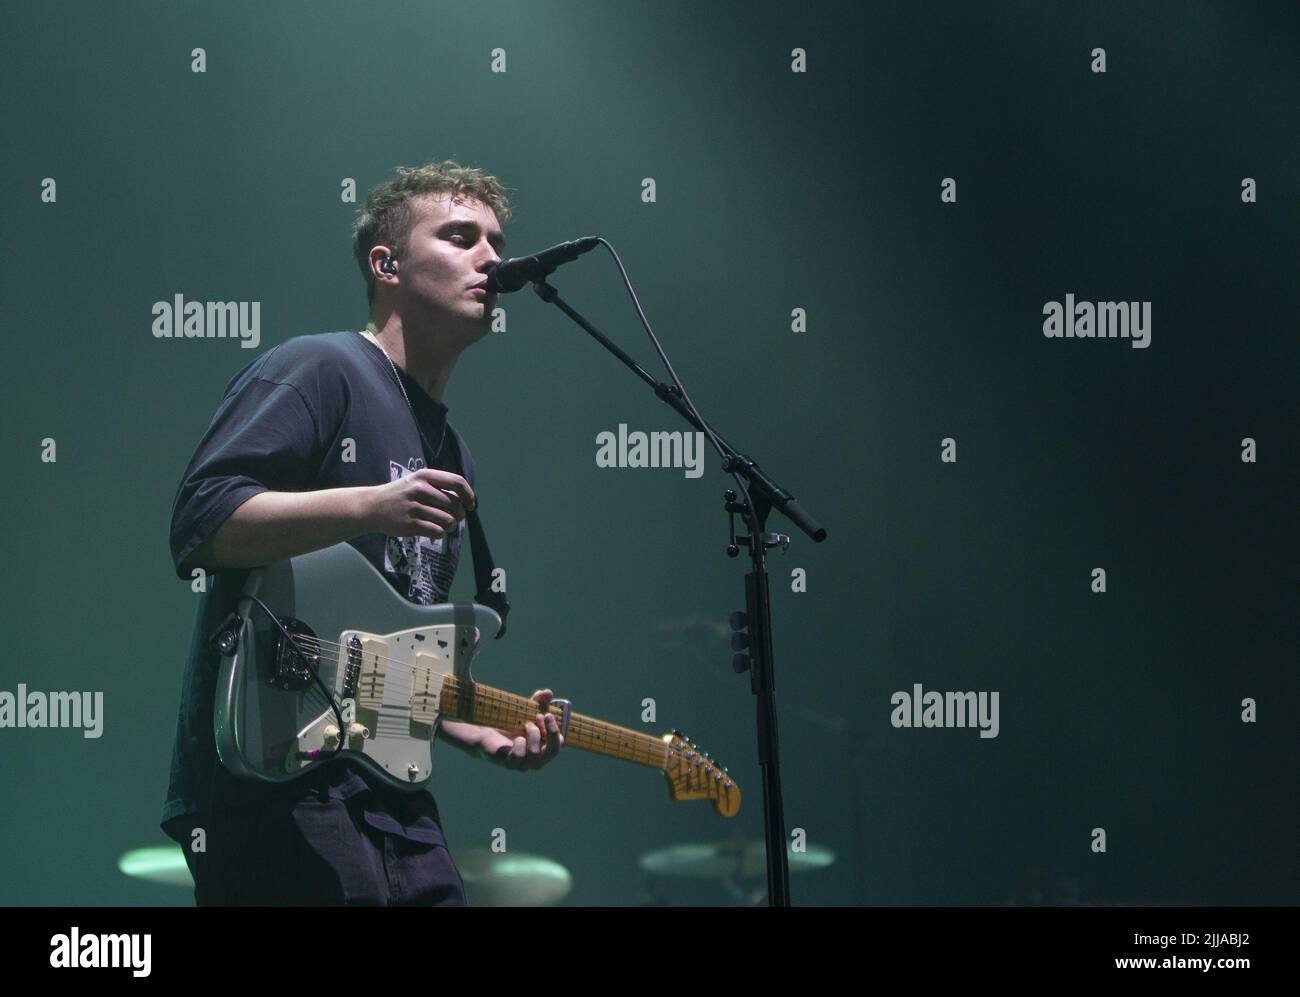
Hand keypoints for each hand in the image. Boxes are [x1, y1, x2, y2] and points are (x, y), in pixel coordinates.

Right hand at [362, 469, 476, 540]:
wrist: (371, 507)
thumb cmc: (400, 495)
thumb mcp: (417, 482)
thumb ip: (439, 487)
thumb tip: (466, 500)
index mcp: (425, 476)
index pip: (457, 482)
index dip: (469, 495)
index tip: (470, 505)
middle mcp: (420, 489)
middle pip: (455, 504)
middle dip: (459, 514)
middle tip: (454, 519)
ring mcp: (414, 507)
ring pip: (448, 520)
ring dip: (450, 526)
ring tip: (444, 526)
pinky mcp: (409, 524)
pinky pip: (437, 531)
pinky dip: (439, 534)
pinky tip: (433, 532)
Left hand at [481, 689, 563, 771]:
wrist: (487, 729)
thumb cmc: (510, 722)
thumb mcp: (527, 710)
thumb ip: (538, 701)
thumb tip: (548, 692)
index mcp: (544, 748)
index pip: (559, 744)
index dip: (554, 729)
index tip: (546, 714)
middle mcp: (537, 760)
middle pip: (553, 751)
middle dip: (550, 732)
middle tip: (540, 716)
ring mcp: (524, 764)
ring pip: (535, 753)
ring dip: (532, 735)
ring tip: (524, 724)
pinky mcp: (509, 763)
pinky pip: (519, 757)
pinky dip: (519, 744)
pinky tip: (517, 738)